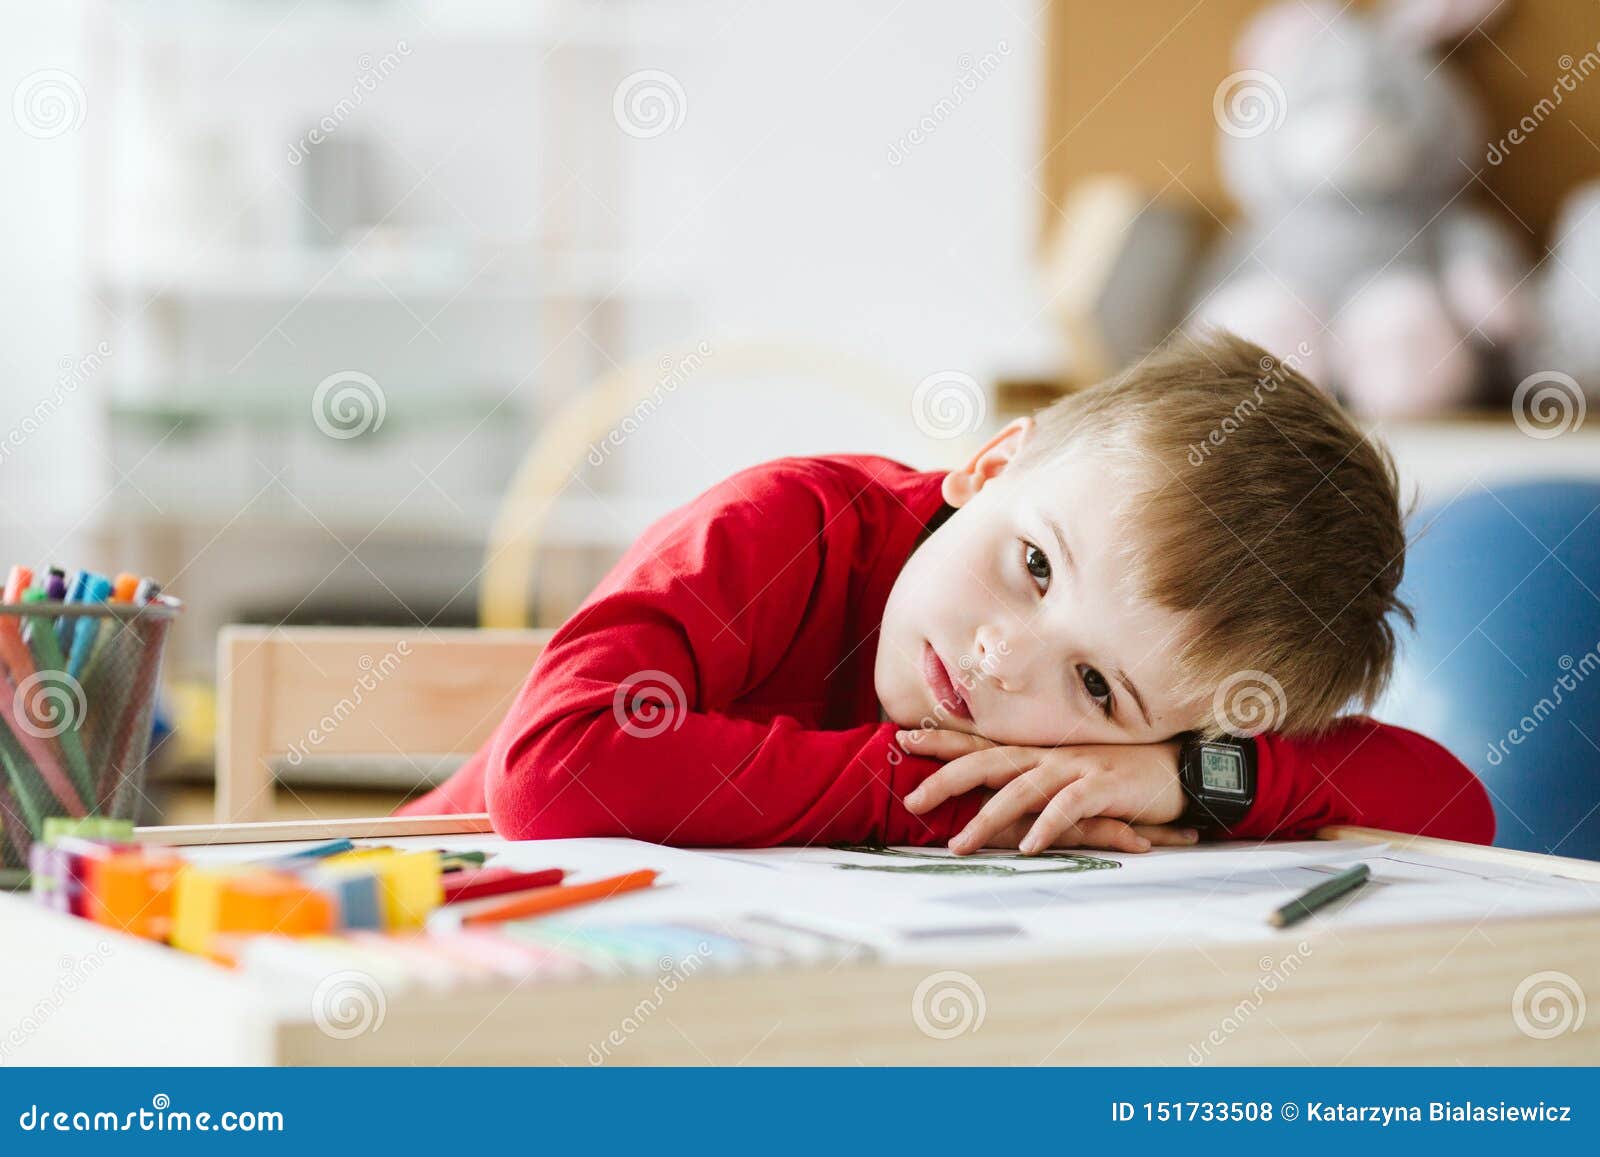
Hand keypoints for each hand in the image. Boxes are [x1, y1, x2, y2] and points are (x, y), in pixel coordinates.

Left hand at [898, 729, 1189, 854]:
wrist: (1178, 768)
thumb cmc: (1119, 777)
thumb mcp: (1070, 778)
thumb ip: (1034, 787)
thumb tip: (994, 806)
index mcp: (1037, 753)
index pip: (980, 742)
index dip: (942, 740)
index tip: (901, 738)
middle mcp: (1049, 757)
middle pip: (988, 763)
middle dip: (946, 780)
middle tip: (911, 801)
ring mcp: (1074, 769)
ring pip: (1021, 790)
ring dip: (987, 819)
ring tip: (958, 846)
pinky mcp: (1103, 788)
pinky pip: (1069, 808)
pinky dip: (1047, 827)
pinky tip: (1029, 847)